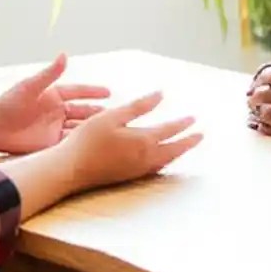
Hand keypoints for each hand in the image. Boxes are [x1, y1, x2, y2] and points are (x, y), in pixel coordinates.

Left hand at [0, 53, 109, 153]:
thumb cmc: (8, 104)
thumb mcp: (30, 87)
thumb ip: (49, 74)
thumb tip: (64, 55)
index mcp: (53, 95)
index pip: (79, 92)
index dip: (93, 92)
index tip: (109, 92)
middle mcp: (57, 111)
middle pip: (83, 112)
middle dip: (98, 114)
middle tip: (117, 116)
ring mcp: (54, 128)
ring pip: (79, 128)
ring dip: (92, 130)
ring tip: (109, 132)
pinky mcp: (50, 144)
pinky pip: (70, 144)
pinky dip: (81, 144)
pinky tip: (93, 146)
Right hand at [58, 91, 202, 191]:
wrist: (70, 169)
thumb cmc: (87, 139)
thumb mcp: (112, 116)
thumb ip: (138, 106)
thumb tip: (160, 95)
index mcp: (143, 141)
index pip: (169, 130)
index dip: (182, 123)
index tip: (194, 118)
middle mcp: (144, 158)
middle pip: (174, 150)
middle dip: (188, 142)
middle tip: (200, 136)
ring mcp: (137, 170)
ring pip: (165, 161)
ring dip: (177, 153)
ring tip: (184, 146)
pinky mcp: (127, 177)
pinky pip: (155, 168)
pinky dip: (164, 162)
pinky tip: (160, 160)